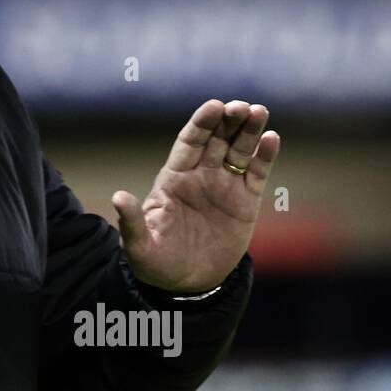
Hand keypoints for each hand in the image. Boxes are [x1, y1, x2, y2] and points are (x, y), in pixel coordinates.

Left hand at [111, 99, 280, 294]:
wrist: (186, 284)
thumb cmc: (156, 262)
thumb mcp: (139, 244)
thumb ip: (132, 221)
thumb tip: (118, 197)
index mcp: (174, 179)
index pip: (189, 143)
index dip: (202, 123)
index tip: (214, 106)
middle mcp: (200, 176)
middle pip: (216, 140)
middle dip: (228, 121)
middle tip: (240, 107)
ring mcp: (224, 187)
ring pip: (238, 151)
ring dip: (249, 130)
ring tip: (258, 111)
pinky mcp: (245, 202)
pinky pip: (256, 173)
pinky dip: (264, 155)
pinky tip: (271, 138)